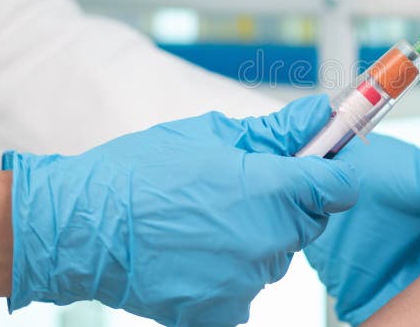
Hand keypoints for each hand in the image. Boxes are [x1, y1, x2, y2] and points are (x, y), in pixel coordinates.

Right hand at [2, 95, 357, 325]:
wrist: (79, 225)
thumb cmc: (143, 171)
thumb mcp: (214, 135)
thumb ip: (278, 130)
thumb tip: (323, 113)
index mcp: (271, 188)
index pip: (339, 187)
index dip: (332, 175)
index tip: (321, 170)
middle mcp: (268, 239)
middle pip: (309, 222)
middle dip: (289, 205)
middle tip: (243, 191)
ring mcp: (246, 280)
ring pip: (277, 255)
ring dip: (259, 240)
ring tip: (208, 221)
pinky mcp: (221, 311)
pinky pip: (247, 288)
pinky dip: (231, 273)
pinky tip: (197, 253)